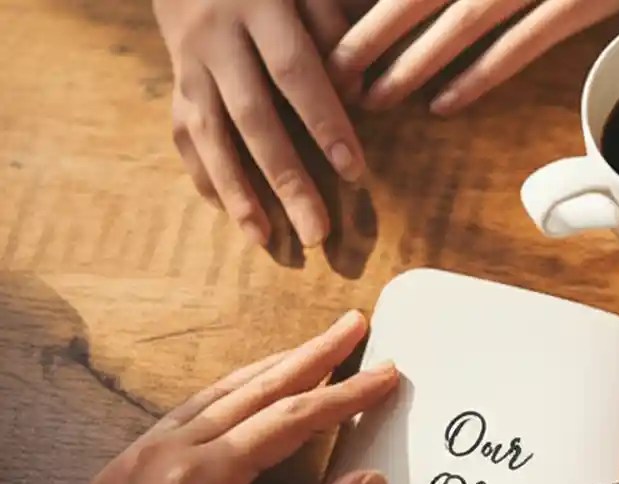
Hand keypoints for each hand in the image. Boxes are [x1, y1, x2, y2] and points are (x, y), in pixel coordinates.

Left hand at [0, 312, 397, 483]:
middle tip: (351, 324)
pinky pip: (176, 422)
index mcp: (195, 482)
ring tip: (307, 351)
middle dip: (308, 356)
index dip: (346, 393)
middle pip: (249, 391)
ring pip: (209, 399)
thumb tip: (369, 483)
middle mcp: (155, 460)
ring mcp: (127, 469)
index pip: (288, 420)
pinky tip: (239, 401)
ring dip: (265, 372)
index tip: (387, 371)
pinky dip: (222, 400)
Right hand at [156, 0, 368, 246]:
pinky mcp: (174, 79)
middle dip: (286, 180)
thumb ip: (335, 28)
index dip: (323, 123)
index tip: (355, 173)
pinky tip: (230, 213)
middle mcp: (216, 37)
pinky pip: (185, 134)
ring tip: (266, 239)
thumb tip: (358, 92)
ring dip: (238, 192)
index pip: (294, 72)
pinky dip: (206, 175)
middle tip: (316, 233)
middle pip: (253, 118)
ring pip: (210, 135)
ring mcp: (188, 61)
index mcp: (258, 6)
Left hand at [330, 0, 618, 113]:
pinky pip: (522, 42)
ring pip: (463, 18)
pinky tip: (443, 104)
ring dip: (412, 60)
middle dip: (369, 33)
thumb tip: (448, 11)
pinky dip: (480, 74)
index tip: (328, 32)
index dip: (369, 3)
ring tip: (372, 98)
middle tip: (330, 74)